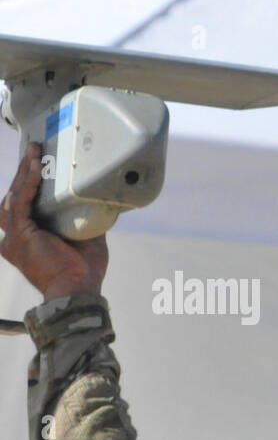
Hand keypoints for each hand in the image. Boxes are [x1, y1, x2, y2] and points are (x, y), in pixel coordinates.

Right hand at [0, 141, 107, 298]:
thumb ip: (88, 219)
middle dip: (25, 170)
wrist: (79, 291)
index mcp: (28, 238)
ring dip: (25, 172)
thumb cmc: (84, 271)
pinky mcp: (20, 235)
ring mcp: (14, 237)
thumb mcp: (88, 238)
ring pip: (15, 195)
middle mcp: (15, 237)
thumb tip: (101, 200)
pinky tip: (35, 167)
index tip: (37, 161)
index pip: (23, 203)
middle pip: (16, 195)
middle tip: (35, 148)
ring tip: (34, 151)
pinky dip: (29, 183)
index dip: (28, 182)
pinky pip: (21, 202)